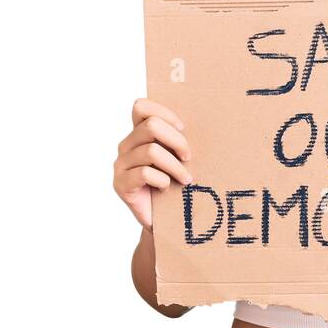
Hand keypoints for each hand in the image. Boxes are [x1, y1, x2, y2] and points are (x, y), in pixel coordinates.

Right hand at [113, 98, 192, 231]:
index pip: (141, 107)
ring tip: (186, 179)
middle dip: (177, 141)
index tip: (184, 129)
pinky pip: (145, 173)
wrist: (163, 220)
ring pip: (151, 151)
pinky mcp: (121, 184)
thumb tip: (207, 125)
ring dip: (175, 166)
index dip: (164, 112)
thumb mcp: (177, 159)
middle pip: (151, 126)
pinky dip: (162, 180)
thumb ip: (178, 142)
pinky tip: (167, 187)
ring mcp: (121, 165)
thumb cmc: (174, 186)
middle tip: (189, 158)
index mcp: (138, 134)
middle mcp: (126, 146)